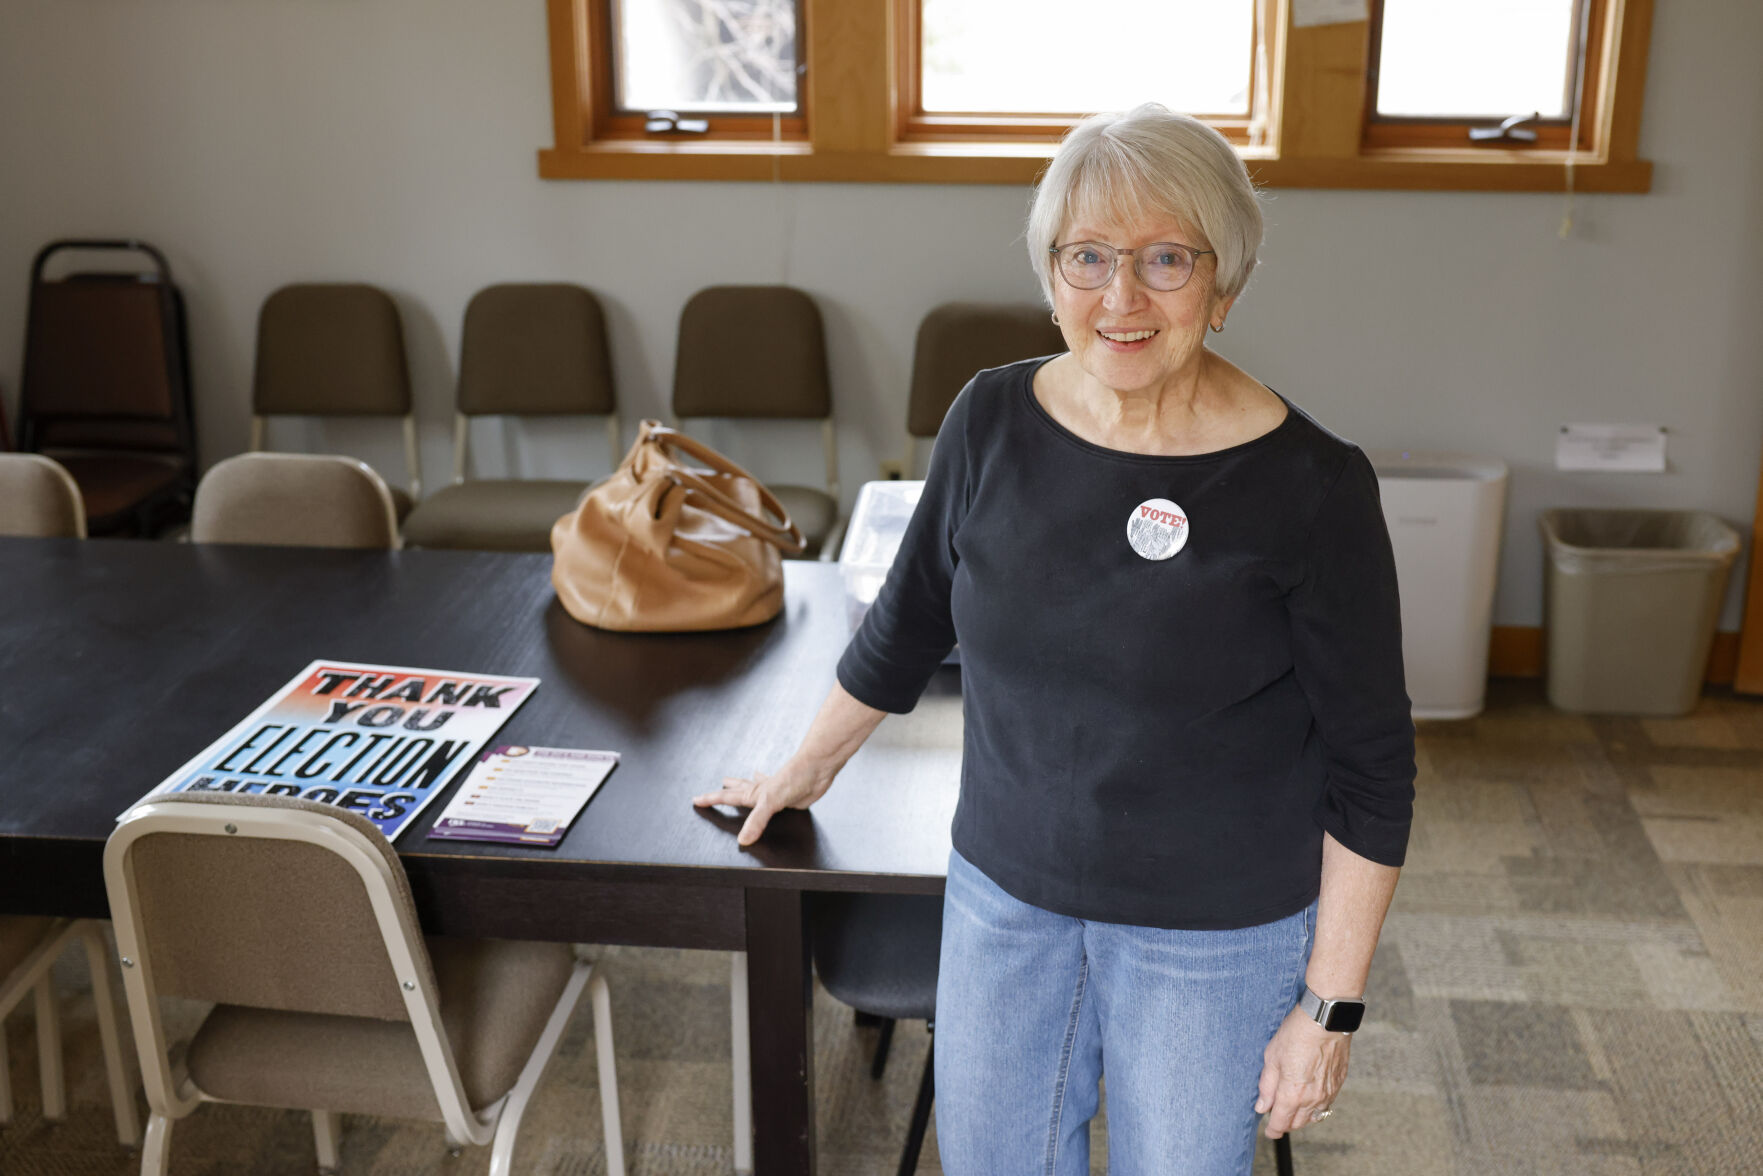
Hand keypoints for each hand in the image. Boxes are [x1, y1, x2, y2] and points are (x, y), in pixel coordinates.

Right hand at [692, 757, 835, 845]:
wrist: (817, 768)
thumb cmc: (794, 777)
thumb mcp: (771, 802)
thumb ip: (757, 821)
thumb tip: (743, 839)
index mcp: (754, 793)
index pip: (727, 797)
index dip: (711, 799)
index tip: (696, 800)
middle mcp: (762, 792)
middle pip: (739, 790)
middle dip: (726, 791)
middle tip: (716, 788)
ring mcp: (776, 794)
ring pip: (755, 790)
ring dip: (745, 788)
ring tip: (737, 784)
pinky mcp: (789, 798)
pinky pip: (775, 798)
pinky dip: (770, 793)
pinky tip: (771, 786)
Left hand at [1255, 1005, 1350, 1138]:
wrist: (1326, 1021)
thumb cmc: (1296, 1034)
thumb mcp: (1272, 1057)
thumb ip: (1267, 1086)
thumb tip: (1261, 1106)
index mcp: (1291, 1094)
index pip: (1281, 1123)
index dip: (1273, 1130)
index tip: (1269, 1131)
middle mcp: (1311, 1099)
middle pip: (1297, 1123)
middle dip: (1286, 1123)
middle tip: (1277, 1117)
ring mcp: (1328, 1093)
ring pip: (1313, 1117)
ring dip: (1301, 1117)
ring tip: (1292, 1108)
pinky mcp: (1338, 1084)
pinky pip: (1326, 1104)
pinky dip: (1316, 1107)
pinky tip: (1309, 1097)